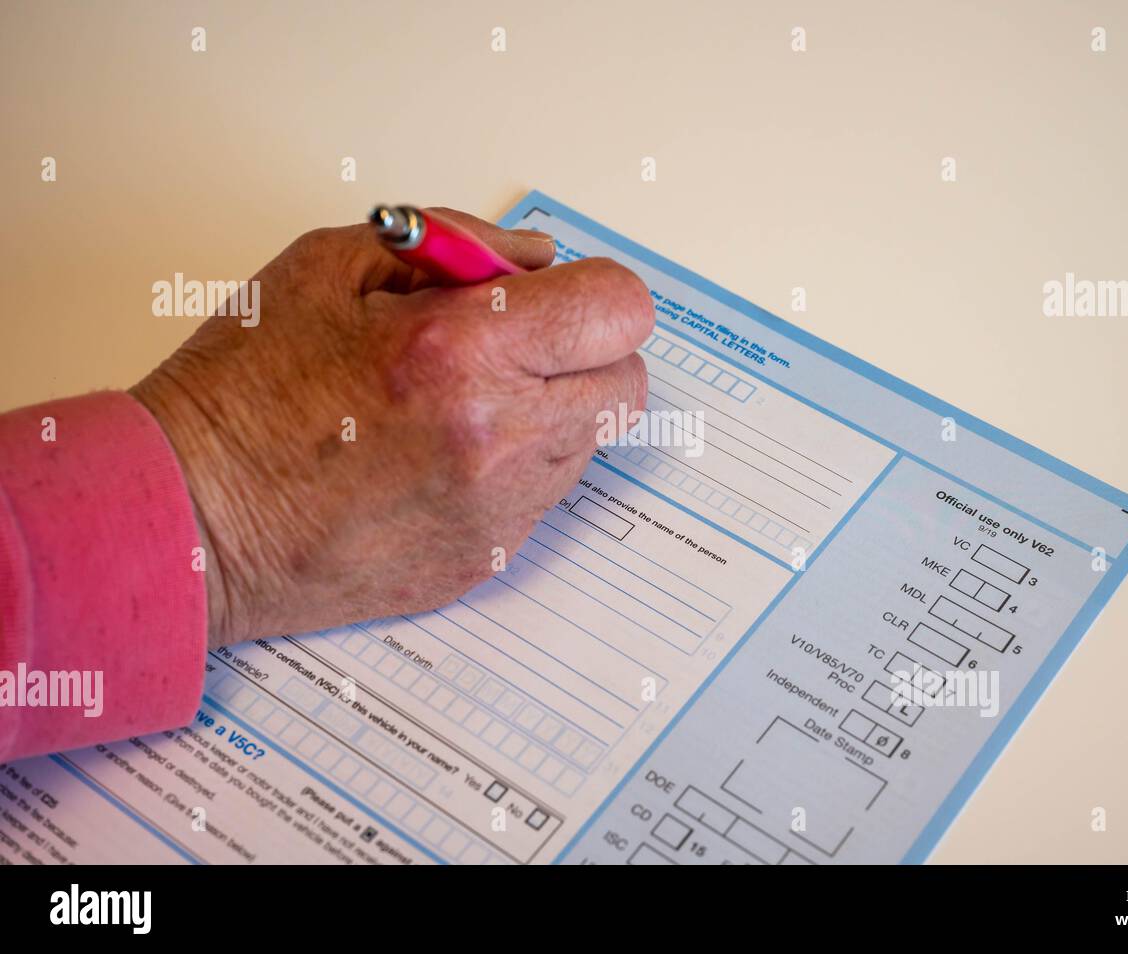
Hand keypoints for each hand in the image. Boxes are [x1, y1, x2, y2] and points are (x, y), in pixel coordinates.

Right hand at [131, 208, 652, 647]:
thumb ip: (454, 244)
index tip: (557, 297)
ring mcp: (499, 511)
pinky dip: (515, 468)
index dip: (594, 294)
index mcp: (463, 351)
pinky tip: (442, 457)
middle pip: (627, 383)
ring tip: (461, 404)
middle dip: (585, 352)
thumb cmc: (241, 392)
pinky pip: (543, 498)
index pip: (618, 310)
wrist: (191, 520)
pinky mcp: (487, 560)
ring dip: (550, 410)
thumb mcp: (329, 265)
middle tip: (517, 346)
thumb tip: (535, 259)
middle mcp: (499, 438)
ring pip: (589, 443)